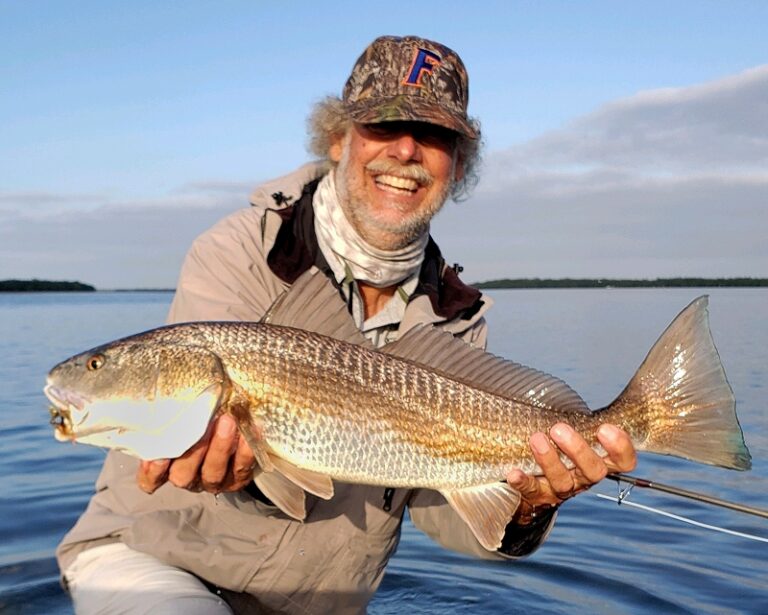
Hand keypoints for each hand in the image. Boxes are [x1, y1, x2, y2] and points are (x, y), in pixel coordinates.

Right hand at [137, 414, 255, 493]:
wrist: (235, 420)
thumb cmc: (200, 416)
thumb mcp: (183, 414)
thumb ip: (173, 411)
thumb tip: (165, 388)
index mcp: (168, 467)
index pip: (151, 479)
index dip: (153, 471)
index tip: (158, 456)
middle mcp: (189, 478)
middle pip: (183, 475)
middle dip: (193, 451)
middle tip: (203, 424)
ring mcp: (215, 480)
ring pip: (213, 473)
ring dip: (220, 447)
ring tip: (227, 421)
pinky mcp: (239, 478)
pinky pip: (242, 467)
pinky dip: (245, 450)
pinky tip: (247, 432)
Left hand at [506, 422, 636, 524]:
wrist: (536, 485)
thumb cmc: (558, 446)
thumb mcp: (573, 430)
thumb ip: (576, 410)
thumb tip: (570, 363)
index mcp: (599, 460)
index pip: (624, 461)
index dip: (620, 448)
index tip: (606, 428)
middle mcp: (584, 477)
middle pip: (594, 471)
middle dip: (579, 449)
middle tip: (560, 428)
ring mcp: (562, 489)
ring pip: (563, 482)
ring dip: (550, 460)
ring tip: (536, 438)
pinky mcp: (538, 496)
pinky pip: (532, 492)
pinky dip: (524, 482)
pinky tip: (514, 473)